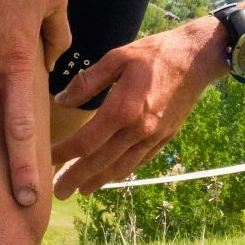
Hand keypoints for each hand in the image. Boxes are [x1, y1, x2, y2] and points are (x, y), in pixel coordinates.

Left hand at [50, 18, 225, 197]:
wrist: (198, 57)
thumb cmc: (156, 53)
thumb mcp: (117, 57)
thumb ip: (88, 81)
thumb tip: (61, 100)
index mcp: (123, 109)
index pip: (85, 142)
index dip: (64, 154)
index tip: (46, 158)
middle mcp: (138, 129)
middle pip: (101, 163)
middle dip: (76, 178)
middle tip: (58, 192)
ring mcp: (154, 136)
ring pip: (122, 167)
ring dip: (100, 181)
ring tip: (82, 189)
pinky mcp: (166, 136)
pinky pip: (140, 161)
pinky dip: (123, 171)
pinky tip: (113, 174)